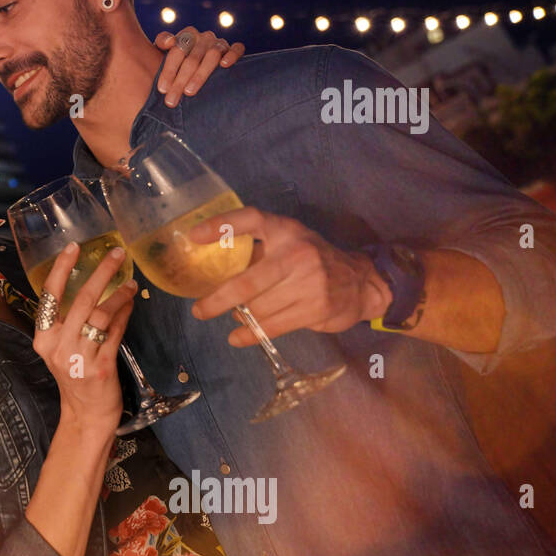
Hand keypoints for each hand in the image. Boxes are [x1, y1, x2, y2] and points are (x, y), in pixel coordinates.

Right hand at [31, 241, 138, 433]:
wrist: (86, 413)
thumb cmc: (76, 374)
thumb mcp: (63, 347)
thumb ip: (71, 321)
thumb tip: (96, 283)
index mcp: (43, 339)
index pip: (49, 296)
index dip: (61, 269)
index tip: (74, 247)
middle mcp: (58, 347)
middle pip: (80, 300)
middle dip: (100, 273)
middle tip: (115, 253)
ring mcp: (79, 358)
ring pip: (100, 315)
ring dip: (118, 294)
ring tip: (131, 282)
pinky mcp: (101, 366)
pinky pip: (115, 331)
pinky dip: (125, 313)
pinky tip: (132, 302)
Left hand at [154, 27, 243, 107]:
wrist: (197, 65)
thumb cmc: (178, 61)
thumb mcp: (164, 50)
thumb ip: (162, 42)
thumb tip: (170, 41)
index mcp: (187, 35)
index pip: (177, 51)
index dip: (168, 70)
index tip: (162, 89)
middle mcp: (204, 37)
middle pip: (192, 58)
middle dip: (180, 81)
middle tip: (171, 100)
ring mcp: (219, 43)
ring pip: (212, 55)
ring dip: (200, 75)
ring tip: (189, 92)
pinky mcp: (234, 49)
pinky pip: (237, 49)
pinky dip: (232, 55)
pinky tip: (224, 65)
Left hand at [187, 206, 390, 345]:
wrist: (362, 282)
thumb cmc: (312, 261)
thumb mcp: (288, 244)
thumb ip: (257, 253)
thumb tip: (213, 274)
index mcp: (285, 231)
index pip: (251, 219)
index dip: (222, 225)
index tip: (193, 236)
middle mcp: (297, 253)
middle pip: (246, 282)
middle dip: (217, 300)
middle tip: (199, 310)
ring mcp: (309, 282)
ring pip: (258, 308)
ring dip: (242, 316)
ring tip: (238, 315)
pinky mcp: (316, 308)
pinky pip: (272, 326)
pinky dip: (250, 334)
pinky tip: (237, 336)